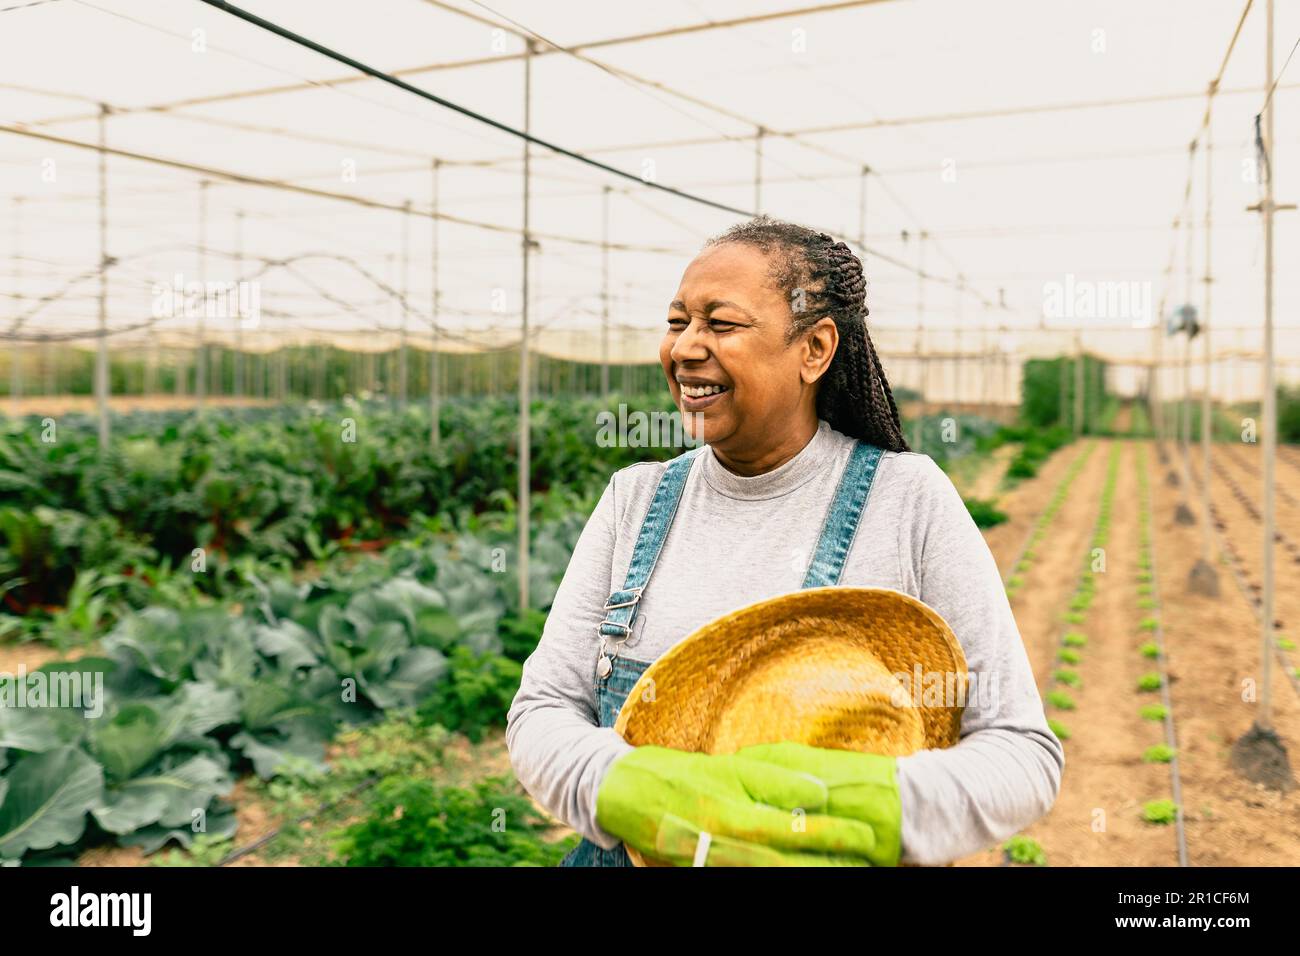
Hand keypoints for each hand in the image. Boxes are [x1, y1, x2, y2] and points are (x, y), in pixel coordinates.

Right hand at [594, 745, 884, 866]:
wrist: (628, 791)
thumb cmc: (688, 775)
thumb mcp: (732, 767)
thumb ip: (775, 778)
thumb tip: (820, 791)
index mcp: (732, 793)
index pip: (791, 816)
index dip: (831, 828)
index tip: (866, 834)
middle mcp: (721, 823)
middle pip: (784, 850)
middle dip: (826, 858)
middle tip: (864, 860)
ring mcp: (708, 850)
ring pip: (765, 869)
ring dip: (805, 871)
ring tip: (843, 872)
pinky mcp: (697, 868)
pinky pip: (741, 876)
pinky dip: (771, 877)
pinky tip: (798, 876)